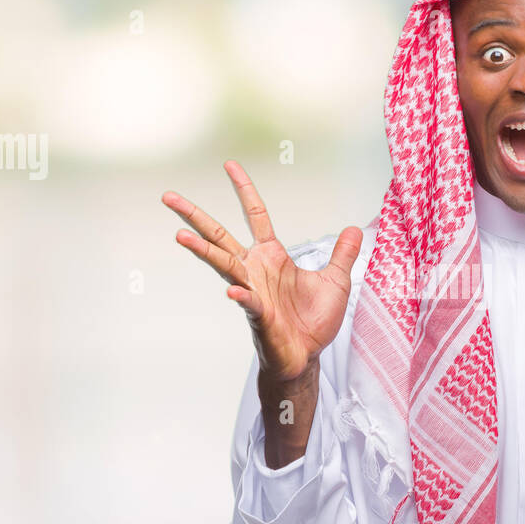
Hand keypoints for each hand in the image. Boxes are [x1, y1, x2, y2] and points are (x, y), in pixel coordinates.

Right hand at [162, 160, 362, 382]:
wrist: (306, 358)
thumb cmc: (314, 322)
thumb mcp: (337, 282)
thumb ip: (343, 255)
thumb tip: (355, 228)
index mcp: (272, 257)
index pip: (255, 215)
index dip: (244, 190)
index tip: (229, 165)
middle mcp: (255, 270)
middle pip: (219, 236)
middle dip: (195, 217)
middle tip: (169, 197)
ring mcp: (252, 291)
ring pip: (222, 264)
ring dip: (202, 250)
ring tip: (179, 235)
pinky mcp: (259, 316)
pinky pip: (248, 303)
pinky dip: (242, 296)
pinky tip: (233, 290)